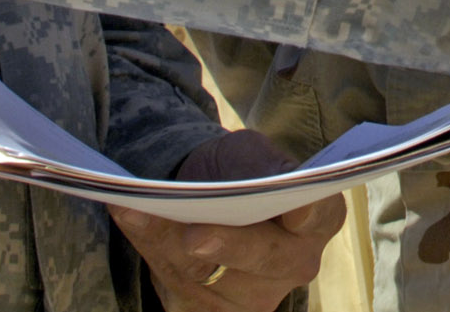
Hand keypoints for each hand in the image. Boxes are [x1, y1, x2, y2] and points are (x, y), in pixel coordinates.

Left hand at [112, 129, 344, 311]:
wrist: (204, 200)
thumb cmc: (236, 170)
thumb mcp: (250, 151)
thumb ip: (263, 164)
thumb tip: (277, 178)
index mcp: (318, 218)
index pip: (317, 214)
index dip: (305, 211)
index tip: (293, 206)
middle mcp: (296, 264)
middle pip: (264, 259)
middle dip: (228, 246)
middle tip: (194, 235)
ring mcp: (257, 297)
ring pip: (212, 278)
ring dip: (170, 244)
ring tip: (139, 211)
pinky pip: (178, 289)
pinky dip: (149, 250)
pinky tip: (131, 216)